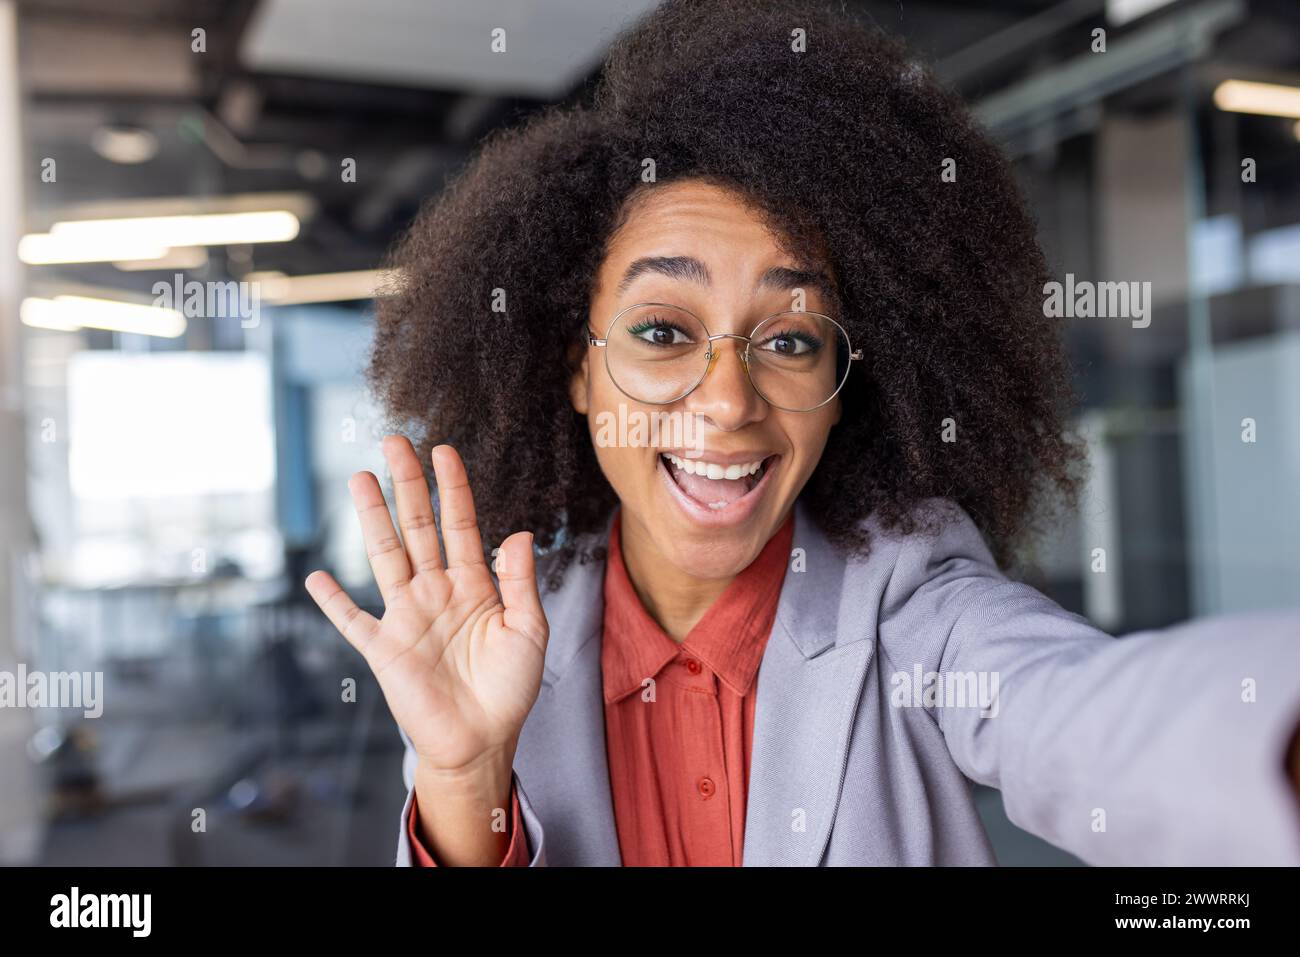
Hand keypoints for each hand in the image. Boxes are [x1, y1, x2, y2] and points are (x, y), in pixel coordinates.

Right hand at [305, 437, 547, 779]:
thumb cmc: (510, 688)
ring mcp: (407, 617)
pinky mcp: (384, 649)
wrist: (482, 741)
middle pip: (417, 526)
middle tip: (395, 441)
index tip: (443, 449)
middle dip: (407, 484)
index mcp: (473, 584)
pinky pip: (353, 621)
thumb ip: (520, 583)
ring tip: (358, 477)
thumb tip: (519, 533)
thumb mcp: (528, 631)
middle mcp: (435, 591)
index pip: (461, 524)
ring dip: (371, 518)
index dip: (453, 488)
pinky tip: (316, 576)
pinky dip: (334, 601)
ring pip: (385, 556)